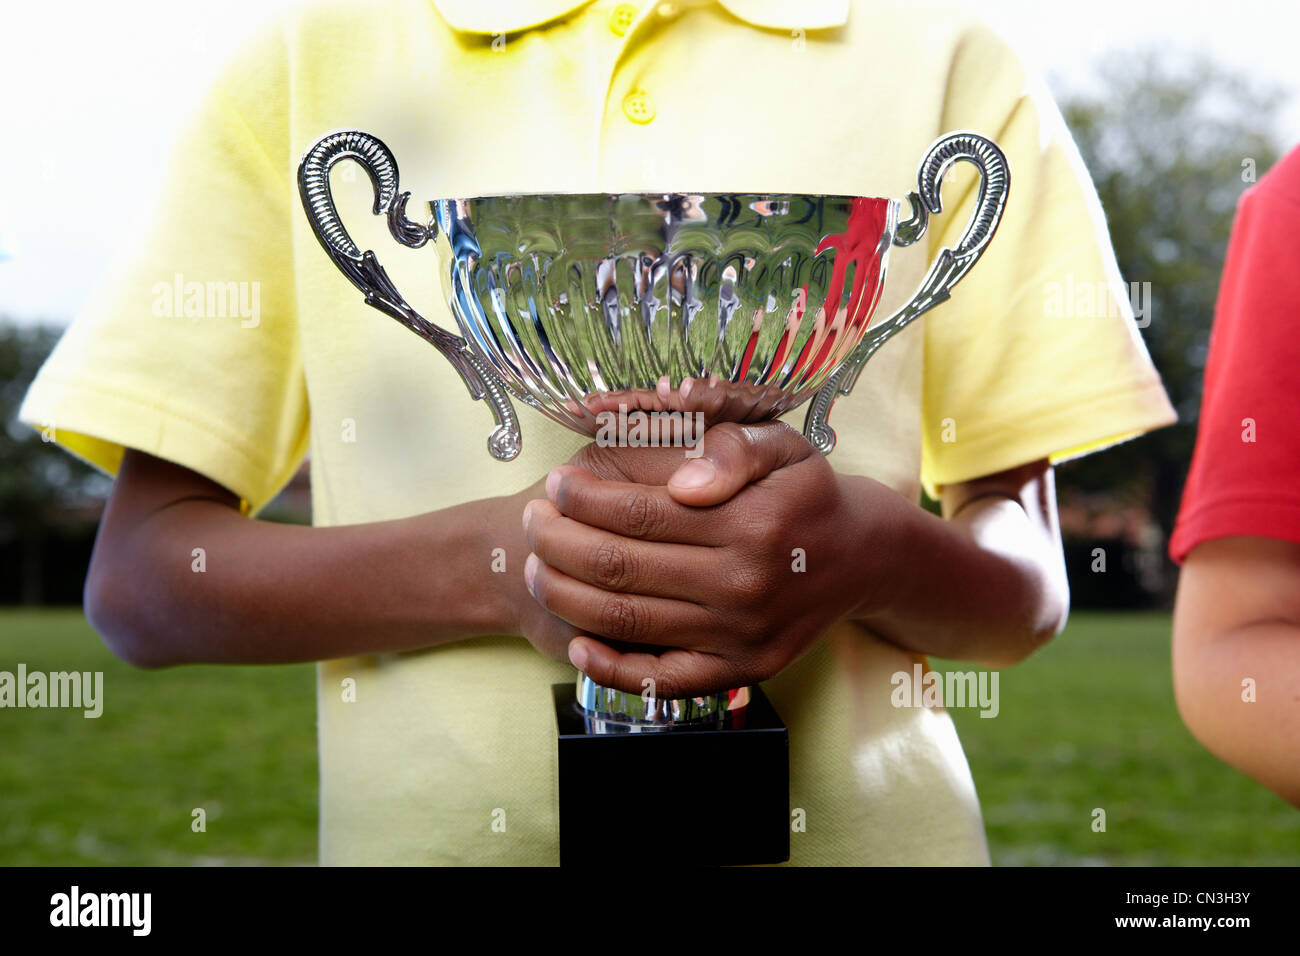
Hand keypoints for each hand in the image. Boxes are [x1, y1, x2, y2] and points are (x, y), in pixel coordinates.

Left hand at [522, 422, 903, 695]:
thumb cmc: (805, 494)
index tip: (555, 485)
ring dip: (564, 595)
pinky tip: (576, 642)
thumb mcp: (782, 447)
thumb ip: (731, 449)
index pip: (639, 513)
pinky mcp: (741, 670)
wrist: (862, 558)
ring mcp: (741, 633)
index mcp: (750, 521)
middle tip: (530, 522)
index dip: (583, 500)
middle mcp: (745, 582)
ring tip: (535, 568)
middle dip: (557, 543)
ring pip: (626, 621)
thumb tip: (684, 484)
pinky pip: (663, 680)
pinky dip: (610, 667)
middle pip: (620, 567)